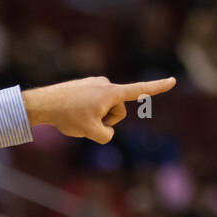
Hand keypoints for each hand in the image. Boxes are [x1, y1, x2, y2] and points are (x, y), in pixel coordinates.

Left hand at [23, 76, 175, 143]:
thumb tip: (105, 130)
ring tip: (76, 116)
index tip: (173, 80)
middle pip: (117, 112)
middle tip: (86, 121)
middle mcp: (105, 84)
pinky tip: (70, 113)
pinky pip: (92, 106)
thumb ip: (107, 136)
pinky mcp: (85, 87)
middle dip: (106, 121)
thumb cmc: (68, 116)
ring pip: (104, 110)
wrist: (43, 103)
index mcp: (111, 92)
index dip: (157, 88)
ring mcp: (95, 85)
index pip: (139, 90)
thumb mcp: (91, 132)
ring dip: (94, 118)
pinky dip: (85, 113)